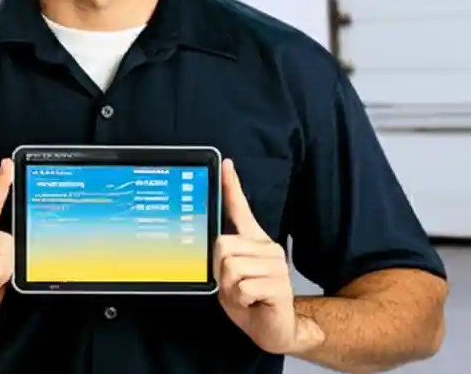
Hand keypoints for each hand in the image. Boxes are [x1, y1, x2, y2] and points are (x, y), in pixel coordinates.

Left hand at [216, 158, 323, 354]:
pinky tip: (254, 302)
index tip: (226, 164)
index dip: (232, 185)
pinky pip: (241, 286)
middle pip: (222, 245)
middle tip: (234, 285)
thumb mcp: (228, 275)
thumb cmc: (249, 300)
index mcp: (253, 242)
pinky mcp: (279, 284)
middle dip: (219, 271)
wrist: (274, 328)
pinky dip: (240, 299)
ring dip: (230, 287)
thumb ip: (222, 256)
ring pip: (230, 267)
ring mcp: (275, 265)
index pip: (240, 209)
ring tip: (244, 295)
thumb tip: (213, 241)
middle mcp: (267, 247)